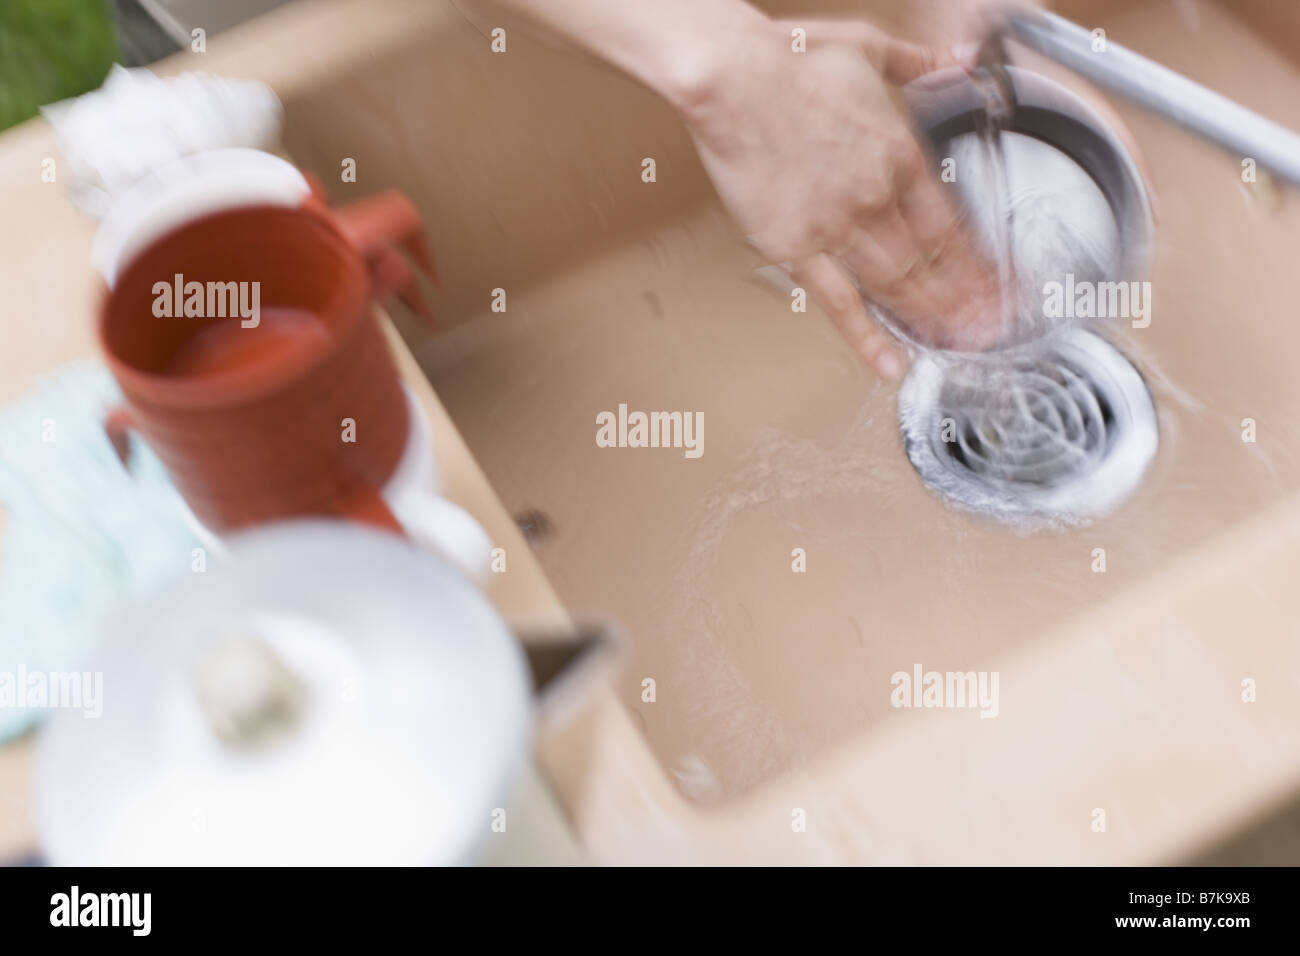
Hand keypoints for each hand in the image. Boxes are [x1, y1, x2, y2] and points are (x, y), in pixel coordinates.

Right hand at [679, 16, 1005, 377]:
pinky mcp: (794, 247)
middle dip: (967, 302)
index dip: (979, 261)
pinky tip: (886, 362)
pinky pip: (838, 301)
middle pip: (932, 263)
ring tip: (956, 347)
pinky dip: (866, 336)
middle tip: (990, 332)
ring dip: (931, 320)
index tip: (999, 285)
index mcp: (899, 153)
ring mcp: (837, 227)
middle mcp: (876, 197)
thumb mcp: (870, 45)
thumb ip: (920, 59)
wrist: (734, 79)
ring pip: (896, 286)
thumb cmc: (788, 60)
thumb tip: (956, 58)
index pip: (952, 223)